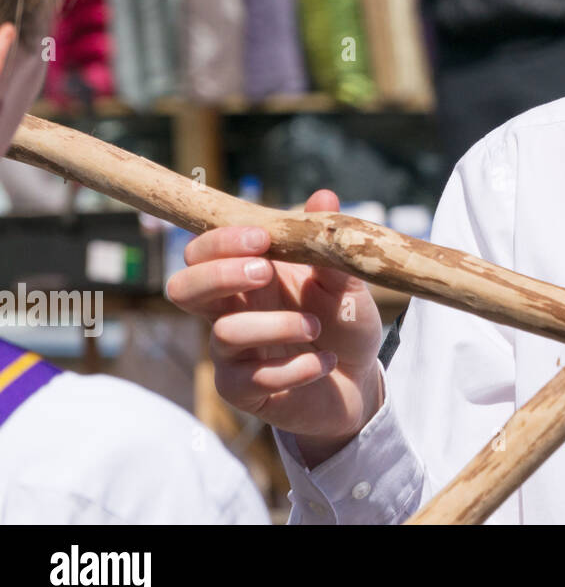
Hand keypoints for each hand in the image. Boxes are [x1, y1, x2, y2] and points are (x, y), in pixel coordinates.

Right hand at [166, 189, 385, 466]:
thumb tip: (324, 195)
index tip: (263, 238)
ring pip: (224, 334)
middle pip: (182, 288)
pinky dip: (297, 368)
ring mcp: (232, 354)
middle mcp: (230, 311)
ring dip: (276, 325)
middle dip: (219, 275)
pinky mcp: (244, 390)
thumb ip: (330, 246)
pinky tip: (327, 364)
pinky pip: (253, 378)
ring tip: (315, 326)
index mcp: (247, 275)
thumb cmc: (343, 321)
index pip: (203, 251)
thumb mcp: (346, 282)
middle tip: (265, 272)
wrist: (360, 379)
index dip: (221, 241)